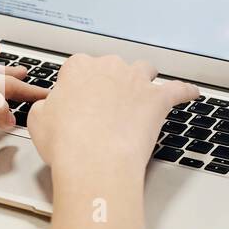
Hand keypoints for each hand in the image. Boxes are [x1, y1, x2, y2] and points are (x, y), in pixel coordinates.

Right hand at [27, 55, 196, 178]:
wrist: (95, 161)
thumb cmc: (66, 142)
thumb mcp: (38, 120)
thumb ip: (47, 106)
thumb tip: (51, 106)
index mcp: (79, 68)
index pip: (80, 67)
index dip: (80, 86)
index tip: (79, 101)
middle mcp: (110, 67)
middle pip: (113, 67)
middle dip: (110, 83)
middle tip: (104, 108)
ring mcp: (136, 81)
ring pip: (144, 70)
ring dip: (143, 80)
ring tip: (141, 96)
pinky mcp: (158, 99)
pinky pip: (178, 89)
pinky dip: (184, 91)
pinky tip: (190, 93)